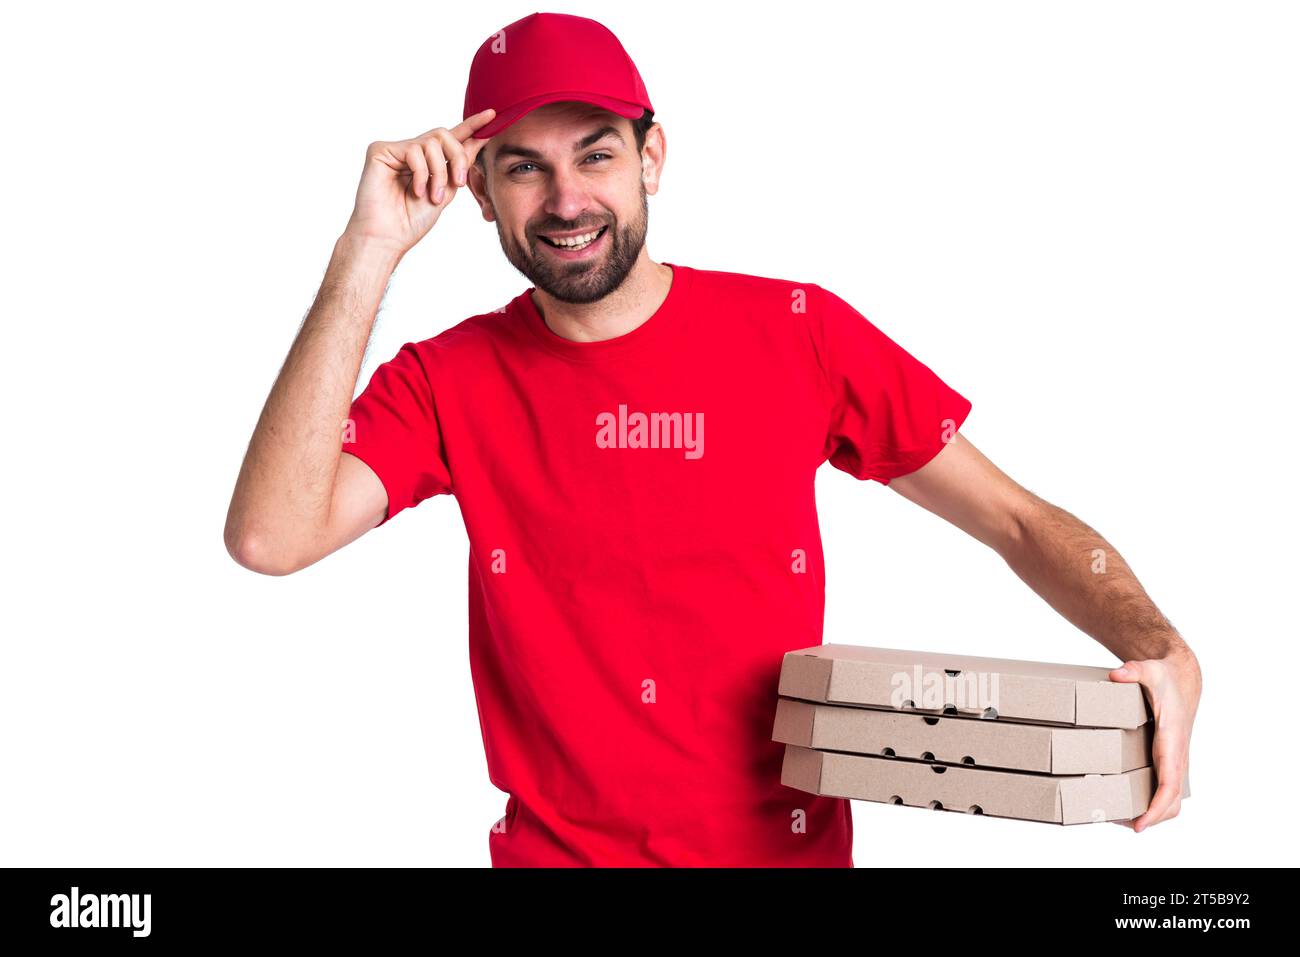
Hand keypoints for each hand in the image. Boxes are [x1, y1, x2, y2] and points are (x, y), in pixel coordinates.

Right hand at [342, 108, 495, 255]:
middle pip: (444, 134)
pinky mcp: (380, 150)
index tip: (492, 115)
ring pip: (432, 143)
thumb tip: (478, 140)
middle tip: (459, 182)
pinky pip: (413, 150)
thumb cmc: (412, 220)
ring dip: (440, 172)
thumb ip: (459, 165)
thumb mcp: (446, 191)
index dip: (472, 125)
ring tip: (433, 196)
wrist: (388, 238)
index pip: (451, 138)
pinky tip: (416, 191)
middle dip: (458, 157)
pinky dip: (421, 173)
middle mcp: (411, 152)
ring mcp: (395, 150)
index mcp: (428, 162)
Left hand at [1107, 647, 1201, 830]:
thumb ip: (1134, 670)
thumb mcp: (1149, 670)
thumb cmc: (1165, 677)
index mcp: (1171, 742)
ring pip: (1170, 798)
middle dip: (1152, 818)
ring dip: (1152, 812)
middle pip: (1172, 802)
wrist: (1182, 678)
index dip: (1155, 808)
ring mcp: (1173, 760)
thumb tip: (1116, 673)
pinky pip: (1164, 787)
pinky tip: (1127, 799)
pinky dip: (1151, 800)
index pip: (1169, 785)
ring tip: (1118, 817)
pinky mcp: (1167, 758)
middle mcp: (1176, 756)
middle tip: (1120, 823)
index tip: (1139, 824)